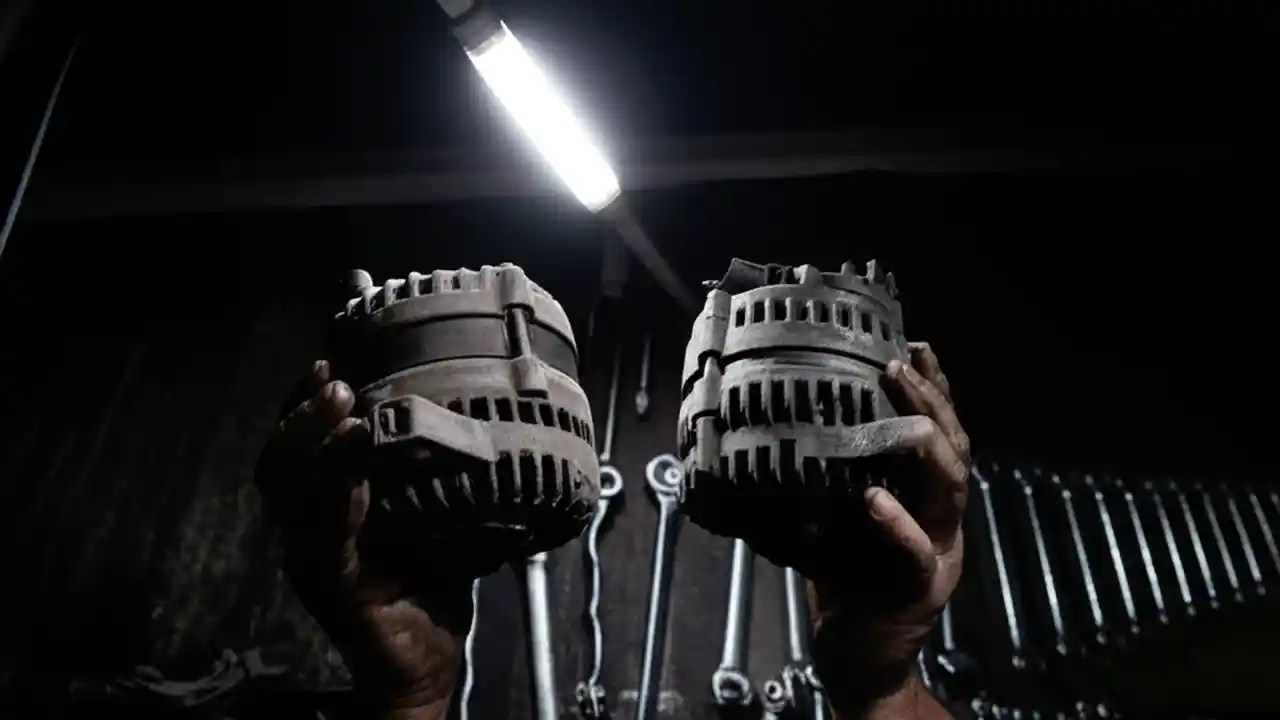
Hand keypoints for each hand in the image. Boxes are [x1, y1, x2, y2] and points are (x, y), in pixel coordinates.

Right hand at [256, 360, 470, 719]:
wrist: (426, 661)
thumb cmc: (432, 580)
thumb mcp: (436, 512)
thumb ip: (437, 469)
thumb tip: (479, 411)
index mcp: (329, 504)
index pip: (300, 444)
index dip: (306, 403)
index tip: (330, 361)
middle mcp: (309, 526)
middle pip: (282, 460)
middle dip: (303, 415)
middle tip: (335, 380)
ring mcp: (312, 557)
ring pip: (292, 492)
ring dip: (316, 447)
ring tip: (344, 412)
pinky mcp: (329, 587)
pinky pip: (322, 538)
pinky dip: (335, 501)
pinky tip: (352, 476)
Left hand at [808, 343, 968, 718]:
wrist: (859, 659)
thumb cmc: (845, 583)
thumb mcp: (840, 518)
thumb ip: (835, 477)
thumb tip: (787, 421)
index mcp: (929, 501)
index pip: (943, 433)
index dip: (936, 388)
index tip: (913, 344)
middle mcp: (943, 520)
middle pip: (956, 448)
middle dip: (933, 400)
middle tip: (899, 362)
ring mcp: (939, 553)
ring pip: (949, 487)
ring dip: (924, 439)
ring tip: (898, 404)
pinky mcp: (921, 590)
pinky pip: (915, 550)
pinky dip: (897, 521)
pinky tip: (874, 498)